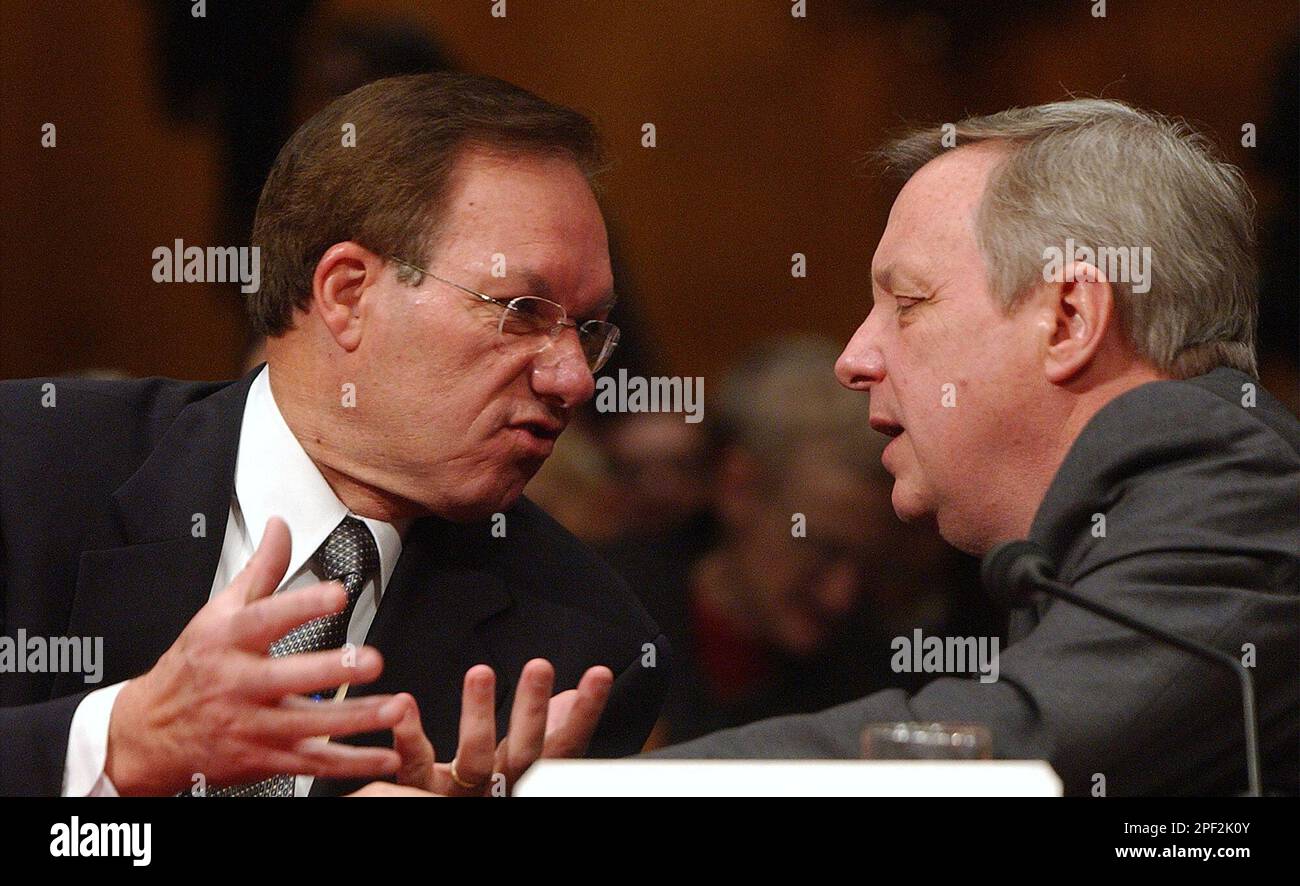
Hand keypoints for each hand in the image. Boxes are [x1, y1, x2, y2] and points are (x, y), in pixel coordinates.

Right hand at [105, 517, 407, 794]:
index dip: (302, 605)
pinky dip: (351, 764)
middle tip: (373, 660)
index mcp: (230, 640)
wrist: (148, 733)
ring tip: (396, 710)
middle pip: (289, 678)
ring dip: (356, 720)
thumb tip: (281, 526)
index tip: (337, 593)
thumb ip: (261, 570)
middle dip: (333, 670)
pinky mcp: (264, 758)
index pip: (267, 618)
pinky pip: (313, 763)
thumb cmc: (191, 667)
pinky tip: (385, 758)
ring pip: (309, 726)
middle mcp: (240, 683)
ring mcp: (252, 725)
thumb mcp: (217, 611)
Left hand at [368, 659, 613, 796]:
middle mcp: (500, 790)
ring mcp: (462, 795)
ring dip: (478, 714)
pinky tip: (406, 706)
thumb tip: (570, 696)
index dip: (584, 713)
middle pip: (525, 752)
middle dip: (533, 708)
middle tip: (540, 667)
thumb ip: (548, 730)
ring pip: (475, 758)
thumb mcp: (524, 763)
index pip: (564, 746)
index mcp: (527, 777)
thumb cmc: (487, 790)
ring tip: (481, 674)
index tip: (597, 676)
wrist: (448, 817)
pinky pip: (415, 767)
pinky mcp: (422, 793)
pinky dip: (408, 736)